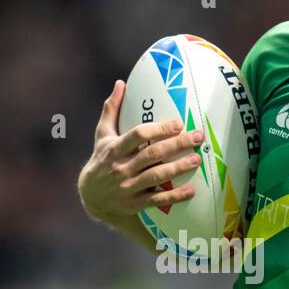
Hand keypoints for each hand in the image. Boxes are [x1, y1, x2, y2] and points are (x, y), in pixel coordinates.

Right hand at [78, 79, 204, 223]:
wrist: (90, 197)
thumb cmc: (101, 160)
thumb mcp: (102, 135)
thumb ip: (112, 110)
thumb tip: (121, 83)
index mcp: (115, 148)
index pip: (138, 135)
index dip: (159, 129)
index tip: (178, 123)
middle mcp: (121, 167)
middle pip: (152, 154)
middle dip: (177, 145)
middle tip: (197, 137)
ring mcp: (127, 187)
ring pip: (156, 176)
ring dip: (178, 168)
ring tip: (197, 160)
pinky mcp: (133, 204)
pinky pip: (156, 200)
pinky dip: (174, 196)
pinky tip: (191, 191)